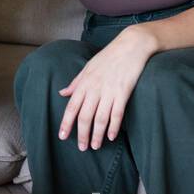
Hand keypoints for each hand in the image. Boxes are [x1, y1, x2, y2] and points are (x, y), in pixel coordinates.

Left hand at [58, 27, 157, 150]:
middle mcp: (94, 89)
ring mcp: (109, 91)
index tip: (62, 136)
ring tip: (96, 146)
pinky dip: (114, 127)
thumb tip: (62, 93)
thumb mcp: (88, 67)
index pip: (71, 107)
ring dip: (97, 135)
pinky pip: (117, 114)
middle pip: (85, 117)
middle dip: (82, 134)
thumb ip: (76, 82)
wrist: (131, 45)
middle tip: (82, 148)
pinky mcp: (124, 92)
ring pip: (100, 119)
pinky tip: (112, 137)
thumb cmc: (108, 56)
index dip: (66, 123)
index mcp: (84, 83)